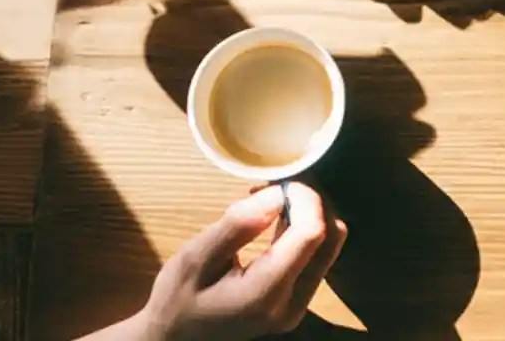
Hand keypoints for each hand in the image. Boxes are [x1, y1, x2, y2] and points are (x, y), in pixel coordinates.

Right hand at [130, 183, 346, 340]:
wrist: (175, 339)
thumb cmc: (176, 299)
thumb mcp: (194, 258)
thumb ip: (237, 226)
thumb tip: (277, 193)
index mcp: (267, 293)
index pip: (311, 233)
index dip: (305, 197)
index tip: (278, 180)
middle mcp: (293, 302)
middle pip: (329, 237)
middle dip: (310, 200)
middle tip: (274, 183)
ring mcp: (299, 304)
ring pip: (328, 244)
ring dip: (307, 212)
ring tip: (269, 197)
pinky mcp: (297, 299)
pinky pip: (316, 254)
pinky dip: (303, 227)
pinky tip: (274, 216)